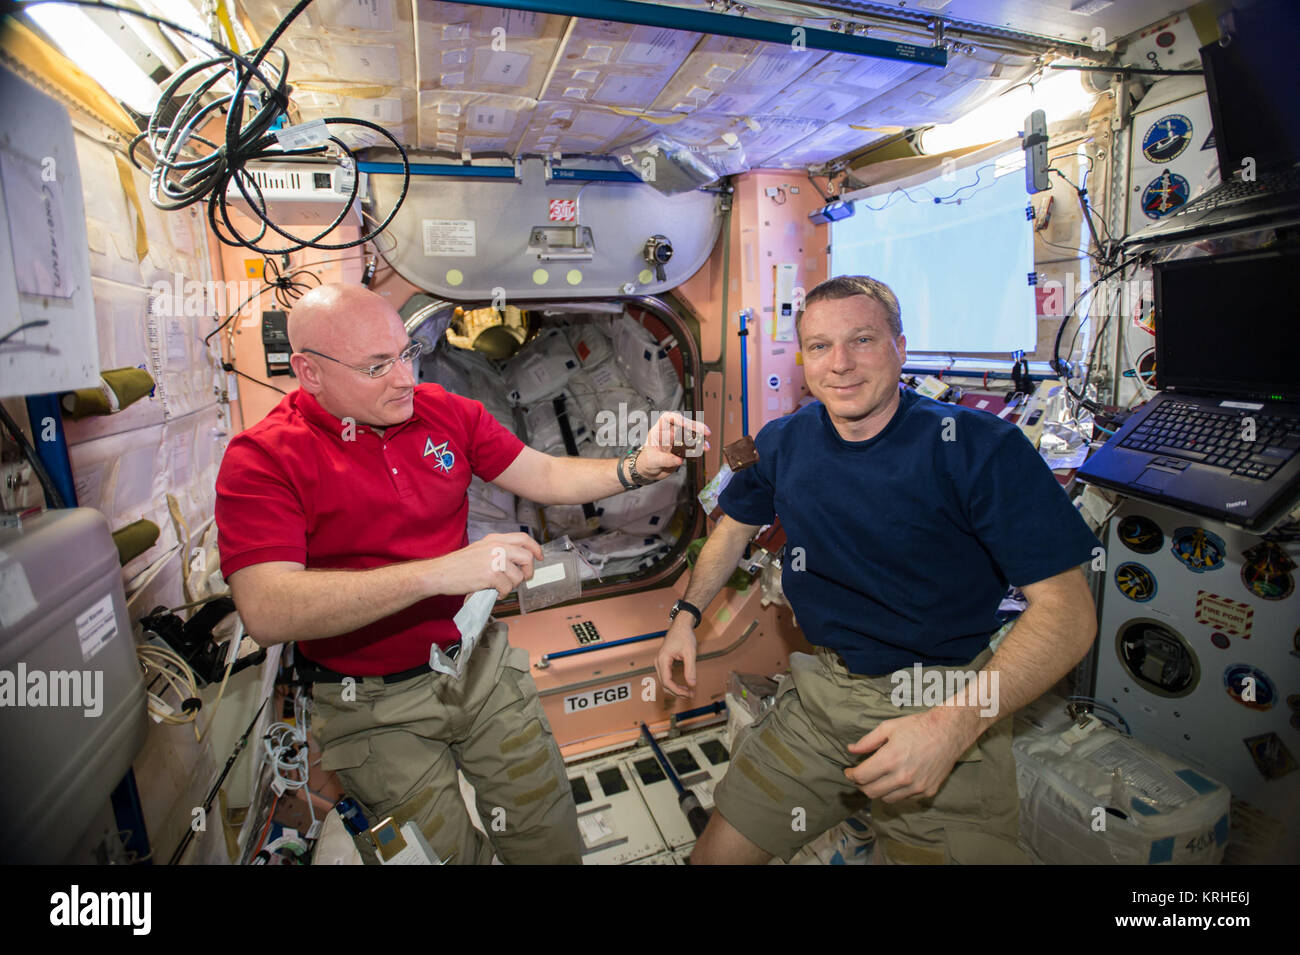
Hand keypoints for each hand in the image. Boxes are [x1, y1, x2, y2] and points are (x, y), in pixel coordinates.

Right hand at [436, 533, 542, 598]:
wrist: (440, 573)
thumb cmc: (458, 564)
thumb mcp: (480, 549)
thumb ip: (498, 550)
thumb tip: (517, 561)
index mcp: (495, 539)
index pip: (523, 538)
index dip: (535, 548)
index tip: (539, 557)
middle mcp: (497, 546)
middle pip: (527, 557)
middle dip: (527, 571)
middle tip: (521, 579)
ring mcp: (495, 560)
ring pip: (518, 576)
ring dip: (511, 586)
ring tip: (498, 586)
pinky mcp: (491, 575)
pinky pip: (507, 588)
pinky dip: (502, 593)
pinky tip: (493, 591)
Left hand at [636, 411, 711, 480]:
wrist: (648, 471)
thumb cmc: (646, 461)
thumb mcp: (653, 460)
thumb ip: (665, 459)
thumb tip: (678, 460)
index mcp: (659, 430)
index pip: (668, 418)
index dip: (678, 419)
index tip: (686, 424)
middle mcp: (669, 433)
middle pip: (684, 425)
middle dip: (695, 427)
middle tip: (705, 432)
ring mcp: (676, 441)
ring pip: (691, 435)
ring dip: (700, 439)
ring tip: (706, 446)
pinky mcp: (682, 449)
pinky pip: (692, 447)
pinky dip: (699, 448)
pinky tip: (703, 450)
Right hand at [655, 615, 697, 696]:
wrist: (681, 625)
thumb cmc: (684, 635)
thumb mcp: (690, 653)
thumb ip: (690, 669)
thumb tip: (692, 684)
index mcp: (663, 659)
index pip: (667, 681)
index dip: (677, 690)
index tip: (688, 693)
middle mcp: (658, 661)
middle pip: (664, 684)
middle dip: (677, 691)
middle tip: (690, 694)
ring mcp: (660, 662)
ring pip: (664, 681)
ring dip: (675, 688)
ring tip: (688, 692)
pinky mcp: (663, 662)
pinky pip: (666, 676)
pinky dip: (674, 683)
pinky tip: (683, 685)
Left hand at [842, 709, 973, 802]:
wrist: (949, 732)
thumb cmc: (918, 726)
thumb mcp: (888, 727)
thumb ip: (867, 741)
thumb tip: (851, 750)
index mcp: (890, 759)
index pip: (861, 777)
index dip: (851, 776)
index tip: (849, 772)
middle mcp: (902, 777)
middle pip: (871, 792)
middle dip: (861, 785)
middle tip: (860, 777)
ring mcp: (916, 787)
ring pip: (887, 799)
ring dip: (878, 791)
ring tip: (877, 779)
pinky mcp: (927, 791)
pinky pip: (904, 798)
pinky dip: (896, 792)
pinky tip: (895, 780)